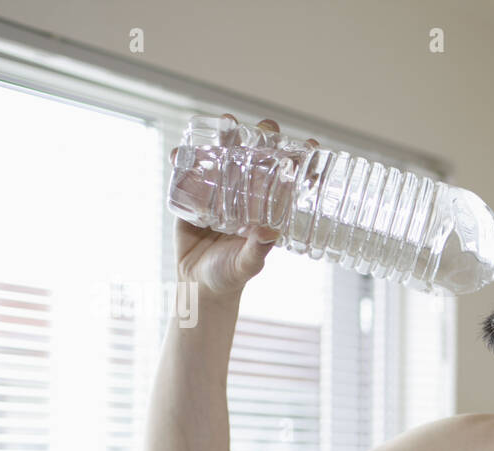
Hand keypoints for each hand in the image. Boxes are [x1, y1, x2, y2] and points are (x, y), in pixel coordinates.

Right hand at [170, 115, 319, 296]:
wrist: (197, 285)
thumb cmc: (230, 276)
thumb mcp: (246, 265)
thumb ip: (258, 250)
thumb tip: (269, 232)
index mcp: (264, 210)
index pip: (284, 181)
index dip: (297, 162)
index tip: (313, 144)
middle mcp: (243, 197)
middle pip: (255, 161)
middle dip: (262, 140)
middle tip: (267, 126)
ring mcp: (217, 193)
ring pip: (223, 160)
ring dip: (224, 139)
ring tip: (228, 121)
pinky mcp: (191, 197)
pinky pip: (187, 175)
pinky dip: (182, 161)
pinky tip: (180, 151)